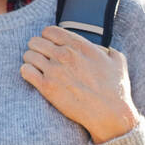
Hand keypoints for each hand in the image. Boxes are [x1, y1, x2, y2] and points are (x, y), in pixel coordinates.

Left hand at [21, 25, 139, 143]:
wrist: (110, 114)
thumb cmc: (116, 90)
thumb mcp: (118, 62)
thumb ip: (108, 51)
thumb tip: (104, 50)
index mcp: (79, 45)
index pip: (49, 31)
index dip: (48, 38)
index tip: (51, 46)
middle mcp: (64, 54)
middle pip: (35, 41)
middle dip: (37, 49)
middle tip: (42, 58)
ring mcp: (54, 70)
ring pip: (28, 55)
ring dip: (31, 61)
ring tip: (38, 69)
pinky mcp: (47, 87)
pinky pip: (25, 71)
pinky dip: (27, 72)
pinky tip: (35, 78)